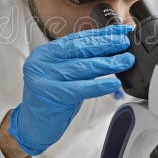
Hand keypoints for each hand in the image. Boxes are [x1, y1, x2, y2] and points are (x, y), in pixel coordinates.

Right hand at [8, 25, 134, 155]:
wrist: (32, 126)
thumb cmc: (51, 100)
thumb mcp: (66, 75)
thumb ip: (82, 60)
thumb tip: (112, 48)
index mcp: (46, 52)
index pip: (78, 39)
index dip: (101, 34)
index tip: (119, 31)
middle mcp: (42, 61)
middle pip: (80, 50)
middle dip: (106, 45)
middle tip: (125, 43)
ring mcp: (44, 76)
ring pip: (82, 67)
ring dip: (108, 63)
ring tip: (125, 60)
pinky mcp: (49, 93)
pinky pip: (80, 88)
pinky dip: (99, 86)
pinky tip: (113, 83)